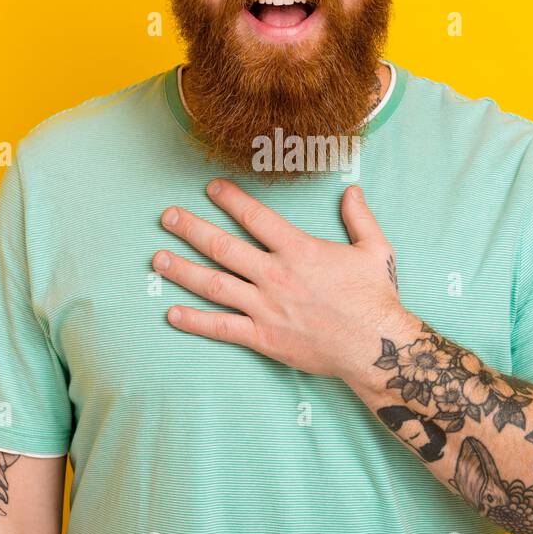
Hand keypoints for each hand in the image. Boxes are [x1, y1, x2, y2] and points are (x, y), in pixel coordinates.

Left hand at [154, 178, 411, 379]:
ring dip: (183, 271)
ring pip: (215, 285)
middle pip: (223, 247)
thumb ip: (359, 218)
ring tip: (157, 259)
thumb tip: (353, 190)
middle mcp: (275, 275)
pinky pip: (222, 328)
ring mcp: (266, 308)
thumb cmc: (375, 298)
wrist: (375, 346)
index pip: (255, 217)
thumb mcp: (375, 249)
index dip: (230, 199)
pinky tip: (172, 314)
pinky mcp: (264, 338)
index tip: (210, 187)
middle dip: (191, 229)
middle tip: (167, 216)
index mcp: (298, 250)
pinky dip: (195, 321)